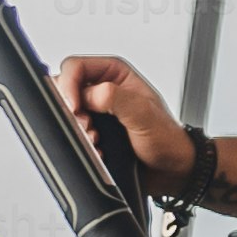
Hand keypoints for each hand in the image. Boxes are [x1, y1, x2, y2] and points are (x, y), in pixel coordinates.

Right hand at [48, 54, 191, 188]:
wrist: (171, 169)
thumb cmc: (167, 139)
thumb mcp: (144, 115)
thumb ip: (117, 99)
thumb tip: (90, 94)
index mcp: (116, 74)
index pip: (76, 67)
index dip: (68, 85)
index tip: (75, 108)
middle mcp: (103, 89)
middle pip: (65, 89)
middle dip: (70, 110)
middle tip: (86, 126)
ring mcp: (97, 111)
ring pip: (66, 113)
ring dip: (76, 128)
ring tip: (95, 139)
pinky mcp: (94, 130)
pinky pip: (73, 132)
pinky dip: (80, 142)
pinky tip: (98, 149)